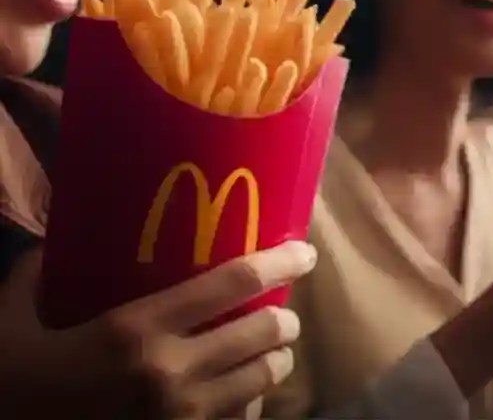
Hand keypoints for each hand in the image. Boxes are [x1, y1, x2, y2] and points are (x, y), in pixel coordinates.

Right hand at [3, 241, 315, 418]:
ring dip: (274, 361)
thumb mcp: (13, 323)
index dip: (279, 264)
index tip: (304, 253)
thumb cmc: (10, 384)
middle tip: (282, 313)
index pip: (231, 283)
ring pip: (262, 380)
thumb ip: (38, 277)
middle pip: (263, 333)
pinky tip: (242, 396)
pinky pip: (239, 419)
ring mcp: (181, 417)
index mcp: (136, 329)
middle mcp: (170, 371)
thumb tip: (52, 248)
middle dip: (283, 320)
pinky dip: (249, 405)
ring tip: (271, 352)